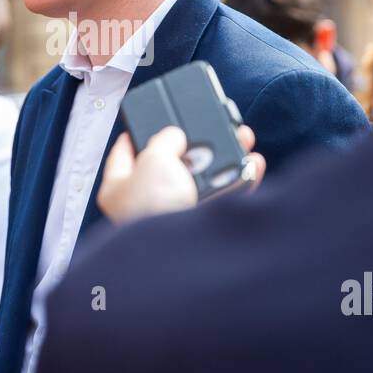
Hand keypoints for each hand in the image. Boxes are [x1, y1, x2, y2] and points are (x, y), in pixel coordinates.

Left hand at [97, 125, 266, 223]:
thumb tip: (175, 137)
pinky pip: (223, 199)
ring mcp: (176, 217)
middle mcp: (145, 204)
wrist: (180, 254)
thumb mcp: (154, 159)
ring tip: (241, 139)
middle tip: (210, 128)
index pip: (124, 154)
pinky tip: (252, 165)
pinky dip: (239, 182)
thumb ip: (164, 140)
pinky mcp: (203, 228)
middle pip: (172, 165)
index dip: (139, 132)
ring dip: (223, 160)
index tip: (153, 118)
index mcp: (119, 189)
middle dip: (195, 145)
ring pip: (202, 181)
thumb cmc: (155, 208)